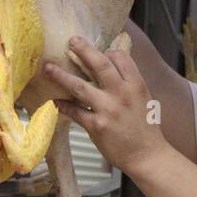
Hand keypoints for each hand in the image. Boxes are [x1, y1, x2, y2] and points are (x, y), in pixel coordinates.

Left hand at [46, 36, 169, 177]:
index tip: (98, 52)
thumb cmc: (146, 128)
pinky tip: (55, 102)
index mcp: (136, 85)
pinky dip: (64, 106)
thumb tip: (112, 70)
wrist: (148, 156)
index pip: (119, 58)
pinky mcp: (96, 126)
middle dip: (83, 50)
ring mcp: (108, 110)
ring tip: (48, 68)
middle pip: (99, 65)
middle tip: (71, 41)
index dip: (107, 52)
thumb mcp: (144, 99)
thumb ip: (128, 84)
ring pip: (80, 87)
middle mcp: (122, 94)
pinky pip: (75, 112)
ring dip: (61, 76)